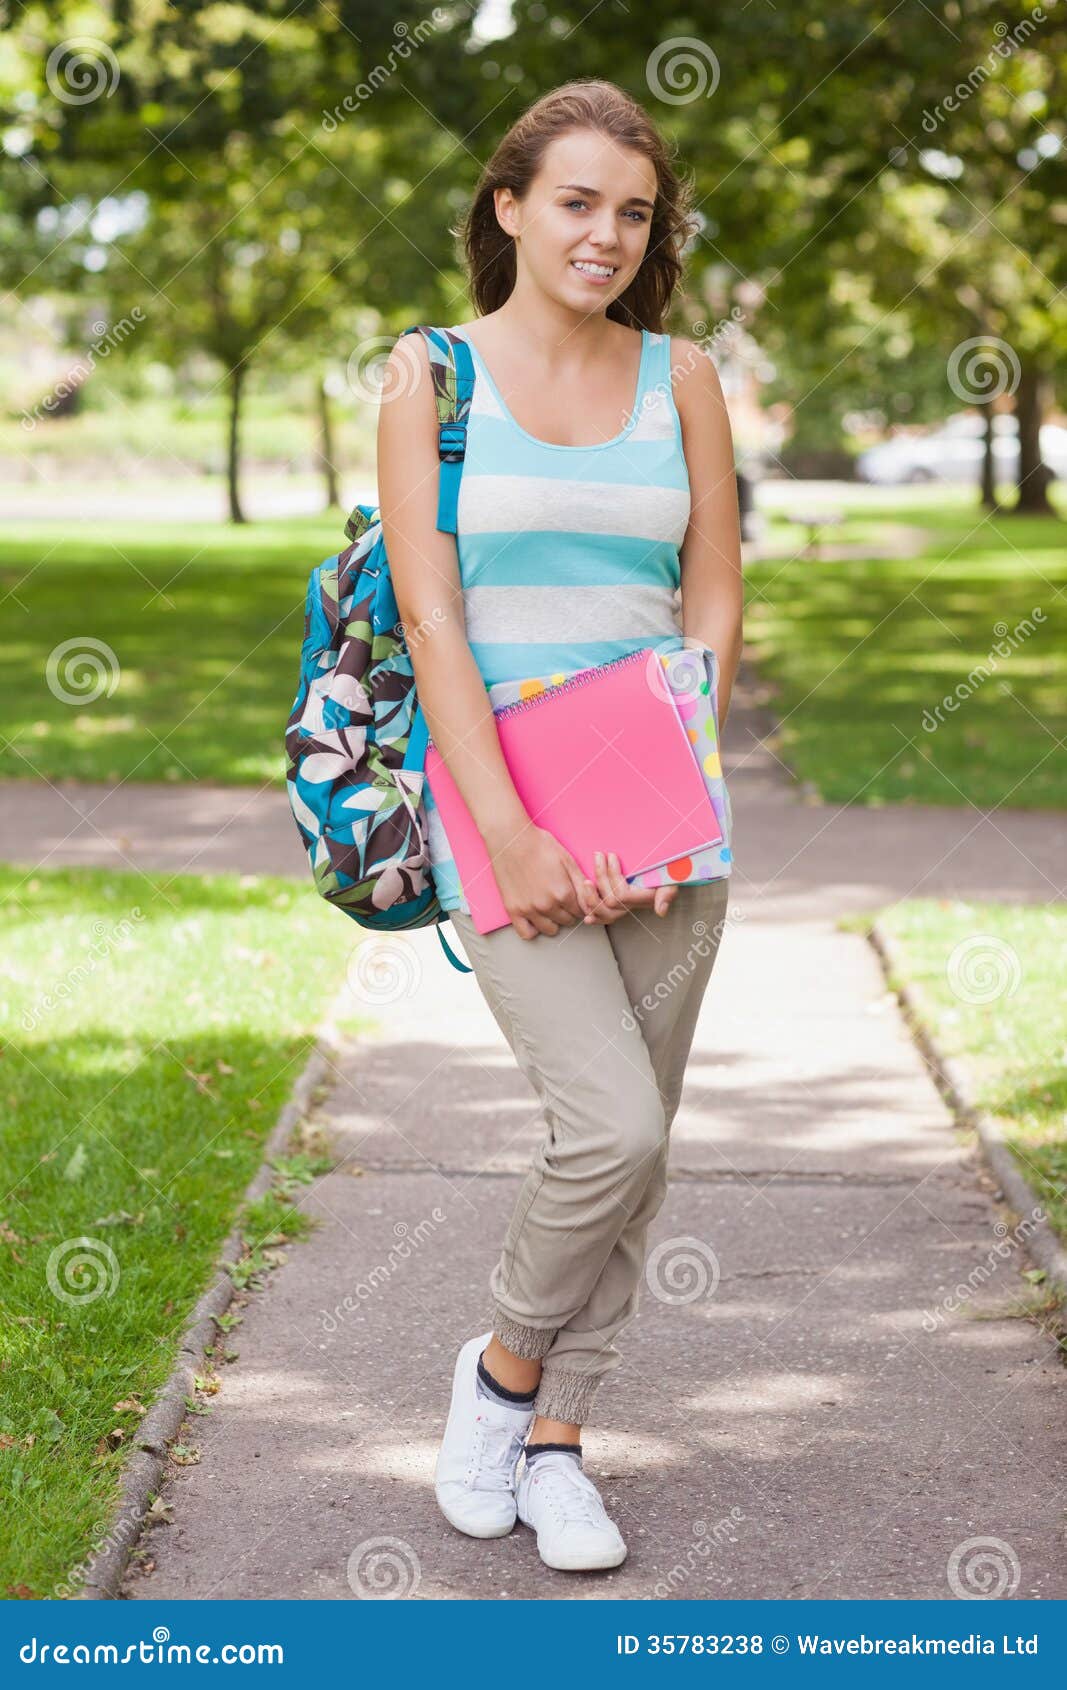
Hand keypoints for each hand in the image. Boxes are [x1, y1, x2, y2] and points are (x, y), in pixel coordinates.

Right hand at [489, 823, 600, 940]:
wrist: (511, 838)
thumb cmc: (539, 845)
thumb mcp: (567, 860)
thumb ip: (580, 883)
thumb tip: (590, 899)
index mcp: (564, 893)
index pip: (581, 911)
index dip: (580, 904)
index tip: (575, 897)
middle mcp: (548, 905)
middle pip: (567, 920)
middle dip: (568, 911)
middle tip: (562, 898)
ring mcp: (529, 910)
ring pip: (551, 929)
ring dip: (554, 921)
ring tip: (550, 907)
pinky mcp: (513, 910)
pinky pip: (526, 933)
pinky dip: (533, 929)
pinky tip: (535, 918)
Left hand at [579, 851, 678, 924]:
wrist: (664, 868)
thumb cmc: (668, 871)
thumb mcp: (672, 879)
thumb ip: (667, 894)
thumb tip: (660, 911)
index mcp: (642, 898)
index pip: (622, 895)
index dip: (613, 875)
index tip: (612, 855)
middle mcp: (631, 905)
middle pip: (610, 902)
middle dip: (601, 878)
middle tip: (598, 857)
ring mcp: (621, 907)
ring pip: (602, 911)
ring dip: (591, 895)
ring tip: (585, 878)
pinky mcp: (612, 905)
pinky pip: (600, 916)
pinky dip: (591, 914)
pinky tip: (586, 915)